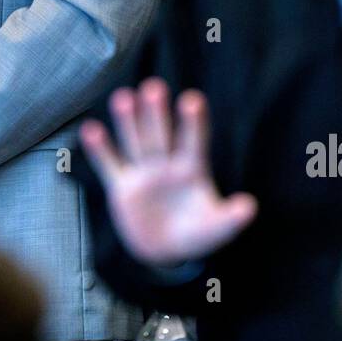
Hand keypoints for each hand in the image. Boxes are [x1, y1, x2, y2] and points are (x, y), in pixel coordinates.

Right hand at [80, 77, 256, 266]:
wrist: (165, 252)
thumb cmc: (195, 234)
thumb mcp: (216, 228)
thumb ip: (230, 218)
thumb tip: (250, 207)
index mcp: (191, 170)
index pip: (194, 142)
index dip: (193, 123)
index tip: (192, 100)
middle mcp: (166, 165)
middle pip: (160, 135)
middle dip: (156, 113)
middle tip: (154, 88)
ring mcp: (142, 174)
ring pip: (134, 142)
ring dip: (128, 121)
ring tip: (123, 97)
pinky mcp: (121, 187)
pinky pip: (109, 164)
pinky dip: (99, 149)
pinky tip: (91, 129)